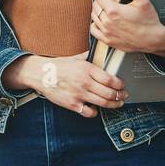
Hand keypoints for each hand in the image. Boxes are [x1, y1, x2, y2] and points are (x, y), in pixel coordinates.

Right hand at [5, 51, 125, 116]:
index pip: (110, 79)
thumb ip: (89, 57)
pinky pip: (89, 112)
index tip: (122, 86)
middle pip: (109, 93)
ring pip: (102, 103)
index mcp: (87, 69)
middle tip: (123, 96)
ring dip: (113, 105)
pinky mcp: (72, 104)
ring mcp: (78, 94)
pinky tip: (95, 109)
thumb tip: (100, 53)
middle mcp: (84, 82)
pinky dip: (94, 112)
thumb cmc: (58, 66)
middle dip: (120, 96)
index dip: (120, 84)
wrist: (40, 74)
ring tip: (117, 103)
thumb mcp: (75, 58)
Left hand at [90, 0, 164, 54]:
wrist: (152, 40)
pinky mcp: (108, 41)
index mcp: (114, 11)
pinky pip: (94, 31)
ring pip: (93, 18)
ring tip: (102, 8)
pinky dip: (94, 25)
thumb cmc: (148, 22)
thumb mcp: (142, 1)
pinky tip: (99, 22)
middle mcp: (107, 22)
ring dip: (96, 11)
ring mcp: (107, 32)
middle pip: (95, 6)